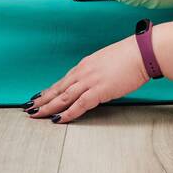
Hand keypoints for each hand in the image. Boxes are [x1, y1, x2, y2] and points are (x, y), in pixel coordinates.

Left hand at [24, 36, 149, 122]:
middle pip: (58, 89)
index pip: (63, 81)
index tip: (39, 96)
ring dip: (48, 107)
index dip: (49, 90)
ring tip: (36, 115)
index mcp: (85, 65)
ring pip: (63, 97)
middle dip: (42, 100)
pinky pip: (79, 105)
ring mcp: (90, 81)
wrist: (142, 52)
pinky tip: (58, 119)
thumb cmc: (131, 56)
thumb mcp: (108, 62)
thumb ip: (98, 72)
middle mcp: (83, 72)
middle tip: (29, 108)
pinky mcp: (99, 90)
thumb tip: (97, 81)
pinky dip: (67, 113)